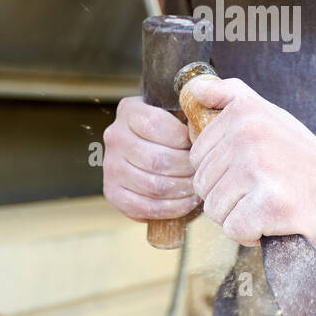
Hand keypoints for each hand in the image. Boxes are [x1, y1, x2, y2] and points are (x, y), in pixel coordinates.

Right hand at [102, 96, 200, 220]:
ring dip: (182, 190)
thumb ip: (195, 107)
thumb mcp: (181, 109)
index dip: (183, 138)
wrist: (154, 149)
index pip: (156, 124)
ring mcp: (110, 166)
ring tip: (198, 187)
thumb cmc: (175, 129)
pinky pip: (145, 207)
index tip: (200, 145)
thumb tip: (204, 120)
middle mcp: (115, 136)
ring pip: (153, 185)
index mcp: (129, 110)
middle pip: (157, 159)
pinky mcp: (112, 192)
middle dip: (187, 169)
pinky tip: (187, 202)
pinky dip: (172, 208)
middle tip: (203, 171)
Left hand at [186, 76, 315, 247]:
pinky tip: (273, 221)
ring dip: (238, 216)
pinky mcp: (269, 204)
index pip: (198, 156)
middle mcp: (248, 136)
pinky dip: (251, 234)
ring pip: (214, 209)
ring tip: (267, 204)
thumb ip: (232, 98)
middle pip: (203, 184)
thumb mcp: (270, 115)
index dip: (221, 172)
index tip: (251, 170)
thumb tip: (197, 89)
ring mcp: (258, 169)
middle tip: (262, 189)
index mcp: (244, 112)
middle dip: (228, 196)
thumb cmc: (304, 160)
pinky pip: (234, 229)